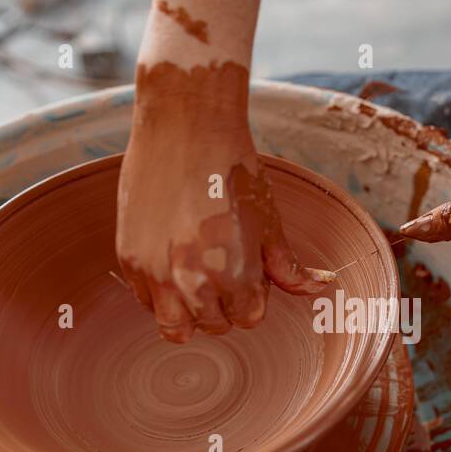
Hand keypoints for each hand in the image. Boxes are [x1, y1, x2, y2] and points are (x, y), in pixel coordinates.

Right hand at [117, 60, 332, 342]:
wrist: (184, 126)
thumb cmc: (232, 169)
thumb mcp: (268, 221)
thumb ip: (289, 266)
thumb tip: (321, 287)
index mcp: (234, 276)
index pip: (248, 318)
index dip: (252, 295)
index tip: (248, 267)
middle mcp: (193, 282)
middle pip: (213, 325)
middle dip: (223, 304)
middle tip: (222, 264)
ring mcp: (156, 273)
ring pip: (174, 326)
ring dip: (189, 309)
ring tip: (197, 271)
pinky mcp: (129, 258)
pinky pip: (145, 301)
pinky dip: (160, 292)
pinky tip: (172, 258)